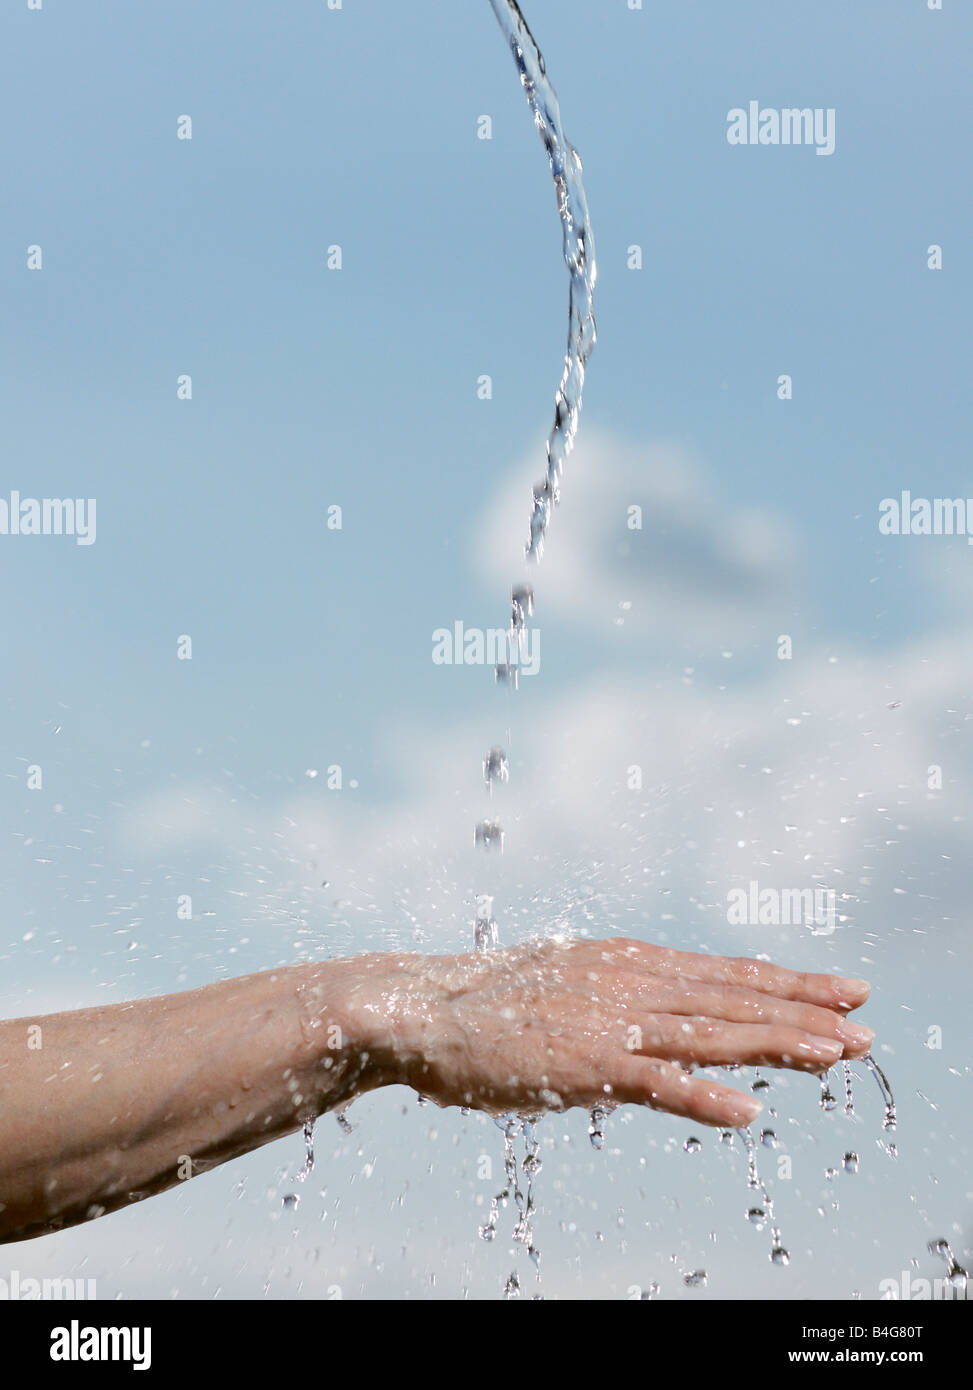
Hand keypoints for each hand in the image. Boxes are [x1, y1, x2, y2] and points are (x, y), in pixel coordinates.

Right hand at [348, 937, 872, 1127]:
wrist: (421, 1007)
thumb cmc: (491, 1005)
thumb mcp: (569, 988)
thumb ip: (620, 1003)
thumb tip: (657, 1022)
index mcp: (629, 963)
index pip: (725, 974)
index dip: (787, 984)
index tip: (842, 989)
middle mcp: (630, 983)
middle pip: (733, 999)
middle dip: (804, 1011)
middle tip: (866, 1020)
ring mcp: (610, 1021)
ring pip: (711, 1034)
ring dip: (777, 1045)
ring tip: (836, 1056)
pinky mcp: (583, 1063)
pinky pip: (655, 1085)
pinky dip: (703, 1098)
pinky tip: (747, 1113)